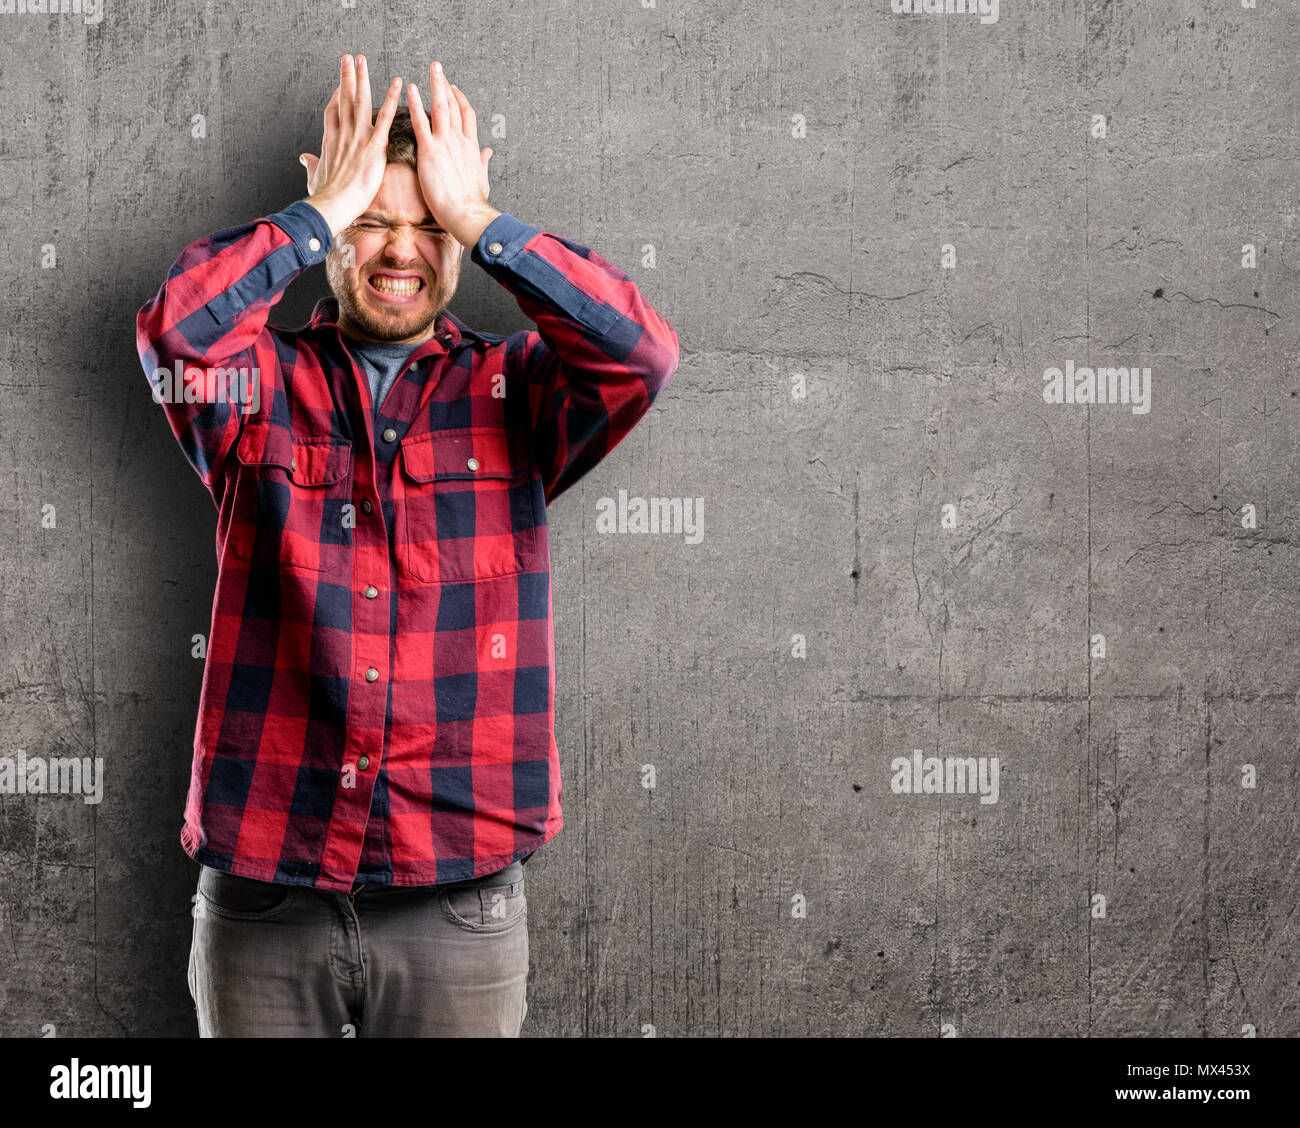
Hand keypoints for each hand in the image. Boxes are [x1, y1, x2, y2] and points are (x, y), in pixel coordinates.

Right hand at [300, 54, 402, 236]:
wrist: (333, 204)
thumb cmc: (325, 197)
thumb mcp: (314, 178)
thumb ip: (311, 164)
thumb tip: (304, 159)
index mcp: (330, 141)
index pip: (333, 112)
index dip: (336, 96)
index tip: (339, 84)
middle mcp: (343, 134)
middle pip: (343, 98)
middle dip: (347, 76)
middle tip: (350, 57)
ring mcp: (358, 138)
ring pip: (361, 100)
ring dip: (363, 78)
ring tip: (364, 60)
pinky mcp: (374, 146)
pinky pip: (385, 118)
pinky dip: (392, 99)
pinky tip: (398, 84)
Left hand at [406, 61, 499, 247]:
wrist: (467, 214)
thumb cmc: (473, 203)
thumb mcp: (482, 178)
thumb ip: (483, 161)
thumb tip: (489, 153)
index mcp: (471, 147)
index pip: (467, 116)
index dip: (460, 99)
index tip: (454, 88)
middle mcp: (459, 141)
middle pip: (454, 105)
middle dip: (446, 85)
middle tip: (438, 68)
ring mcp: (445, 144)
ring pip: (441, 107)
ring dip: (435, 85)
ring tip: (430, 69)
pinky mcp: (430, 151)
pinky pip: (422, 122)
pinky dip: (416, 104)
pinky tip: (412, 90)